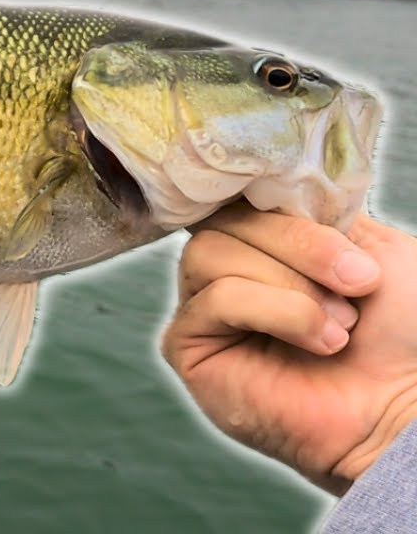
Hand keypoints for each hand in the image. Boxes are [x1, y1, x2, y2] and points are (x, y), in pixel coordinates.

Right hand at [162, 202, 416, 493]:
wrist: (410, 402)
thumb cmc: (404, 333)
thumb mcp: (370, 243)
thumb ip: (310, 207)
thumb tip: (263, 182)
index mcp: (266, 239)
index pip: (236, 192)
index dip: (270, 194)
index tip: (326, 215)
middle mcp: (227, 269)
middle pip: (224, 220)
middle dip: (300, 245)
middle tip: (359, 284)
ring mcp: (203, 308)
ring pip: (211, 254)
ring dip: (289, 285)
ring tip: (340, 325)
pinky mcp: (188, 348)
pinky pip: (213, 300)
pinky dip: (274, 311)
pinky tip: (320, 342)